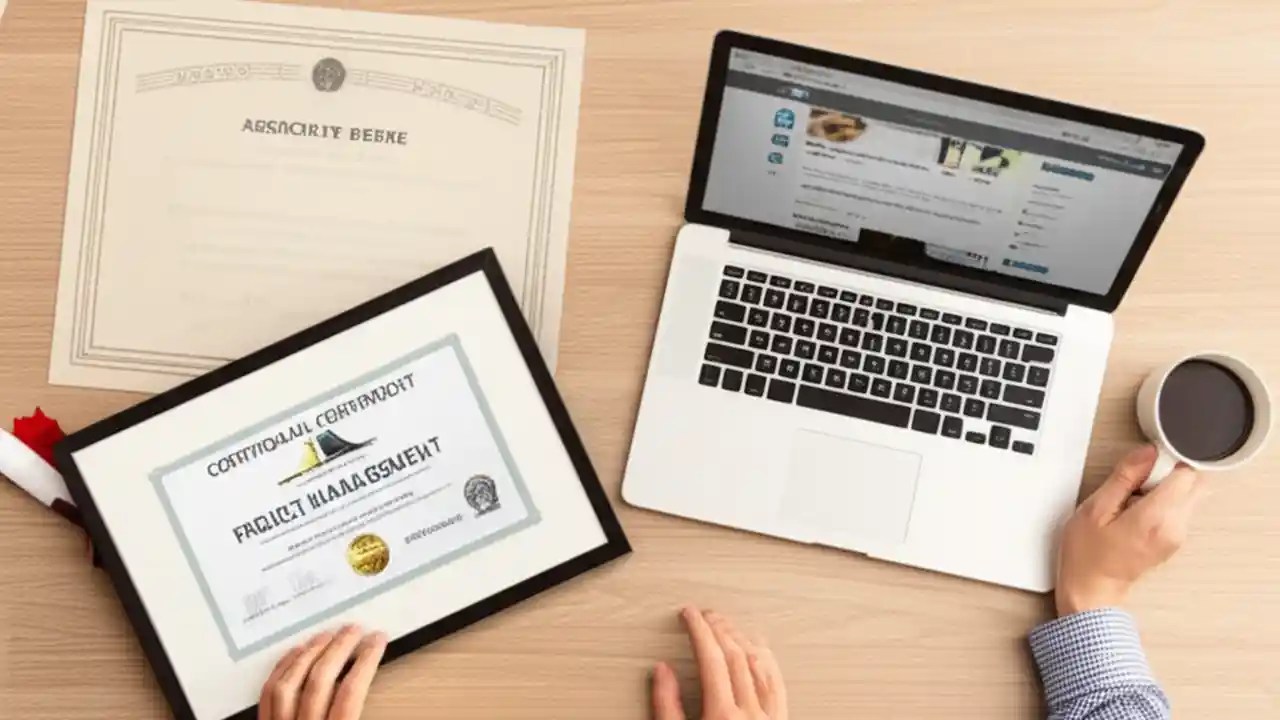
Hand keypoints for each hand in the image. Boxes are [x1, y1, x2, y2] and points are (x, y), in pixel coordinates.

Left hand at [259, 624, 388, 719]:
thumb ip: (359, 710)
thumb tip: (371, 676)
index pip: (350, 693)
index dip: (366, 661)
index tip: (376, 640)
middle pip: (320, 681)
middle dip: (339, 649)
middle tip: (353, 629)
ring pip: (289, 684)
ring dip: (309, 654)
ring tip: (326, 635)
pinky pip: (268, 693)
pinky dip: (283, 668)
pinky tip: (296, 653)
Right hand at [652, 607, 787, 719]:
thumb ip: (667, 705)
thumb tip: (662, 671)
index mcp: (721, 716)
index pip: (711, 659)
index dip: (699, 630)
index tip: (690, 614)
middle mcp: (750, 713)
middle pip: (735, 657)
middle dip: (718, 629)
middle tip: (706, 614)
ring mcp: (770, 717)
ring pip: (759, 665)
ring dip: (742, 639)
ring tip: (727, 625)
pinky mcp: (781, 719)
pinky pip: (777, 682)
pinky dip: (766, 660)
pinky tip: (759, 648)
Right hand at [1055, 444, 1207, 615]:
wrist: (1092, 590)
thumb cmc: (1087, 554)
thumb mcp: (1095, 508)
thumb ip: (1124, 476)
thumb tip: (1147, 453)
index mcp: (1156, 518)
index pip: (1186, 474)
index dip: (1165, 463)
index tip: (1141, 468)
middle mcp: (1175, 528)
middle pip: (1194, 483)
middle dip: (1169, 476)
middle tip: (1135, 486)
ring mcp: (1178, 536)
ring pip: (1189, 496)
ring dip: (1166, 490)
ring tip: (1132, 502)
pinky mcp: (1175, 540)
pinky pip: (1180, 510)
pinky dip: (1164, 504)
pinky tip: (1136, 513)